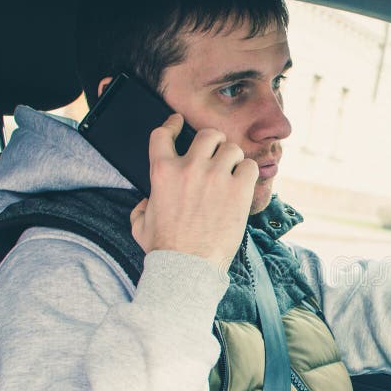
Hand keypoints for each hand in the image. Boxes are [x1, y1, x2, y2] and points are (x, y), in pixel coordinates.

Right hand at [130, 114, 258, 267]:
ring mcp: (215, 177)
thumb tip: (147, 201)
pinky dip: (249, 173)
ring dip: (234, 159)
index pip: (163, 133)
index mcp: (162, 172)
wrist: (187, 267)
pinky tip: (244, 185)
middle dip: (214, 142)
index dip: (173, 124)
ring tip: (233, 173)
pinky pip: (250, 167)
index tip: (178, 122)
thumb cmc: (163, 250)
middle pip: (208, 135)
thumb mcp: (140, 225)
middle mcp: (189, 168)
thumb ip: (141, 207)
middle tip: (218, 155)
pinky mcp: (238, 191)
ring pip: (232, 148)